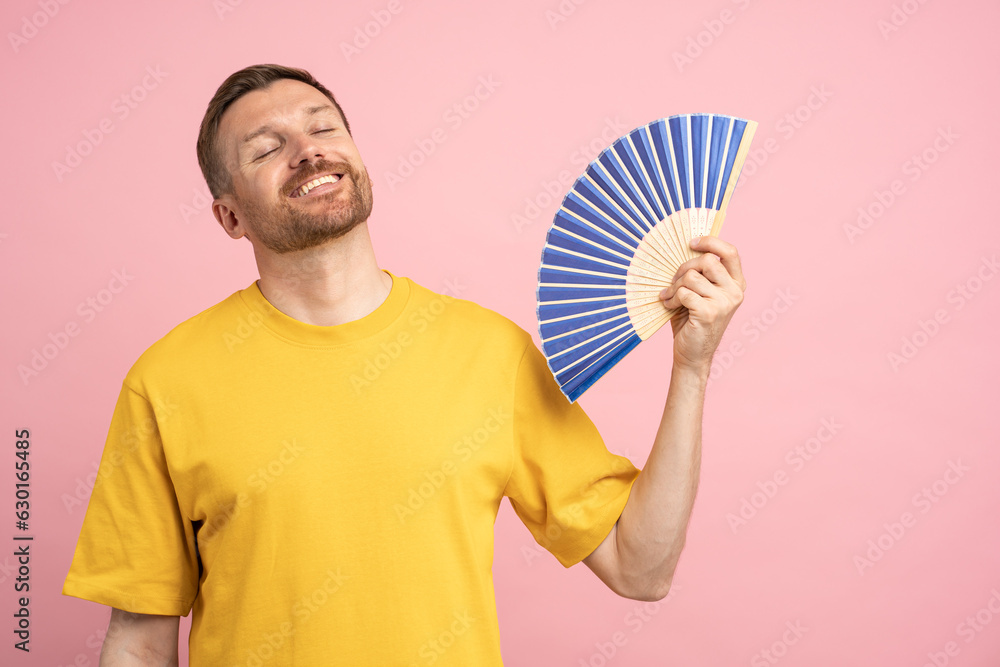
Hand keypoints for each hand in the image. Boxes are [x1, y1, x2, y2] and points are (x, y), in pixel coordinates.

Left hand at [658, 236, 746, 372]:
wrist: (692, 354)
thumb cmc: (693, 320)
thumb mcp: (700, 292)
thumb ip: (700, 273)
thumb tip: (685, 247)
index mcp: (736, 283)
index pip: (730, 252)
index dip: (711, 242)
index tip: (692, 243)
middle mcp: (735, 291)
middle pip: (707, 261)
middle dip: (683, 268)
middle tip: (673, 282)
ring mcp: (724, 302)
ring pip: (692, 277)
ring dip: (674, 287)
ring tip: (670, 298)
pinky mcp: (710, 313)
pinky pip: (684, 293)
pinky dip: (672, 299)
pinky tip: (670, 307)